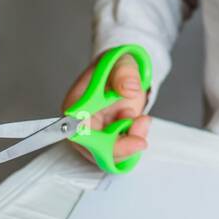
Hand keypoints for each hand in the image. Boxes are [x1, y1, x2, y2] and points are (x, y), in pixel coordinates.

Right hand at [61, 53, 150, 167]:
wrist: (124, 73)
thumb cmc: (116, 68)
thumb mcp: (123, 62)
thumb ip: (125, 73)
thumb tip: (129, 88)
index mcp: (76, 106)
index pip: (80, 133)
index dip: (101, 140)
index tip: (124, 134)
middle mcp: (83, 124)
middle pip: (96, 150)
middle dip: (123, 143)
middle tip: (142, 123)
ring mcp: (96, 134)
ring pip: (111, 155)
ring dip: (132, 140)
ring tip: (141, 118)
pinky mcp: (109, 140)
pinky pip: (122, 153)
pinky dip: (135, 141)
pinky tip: (139, 123)